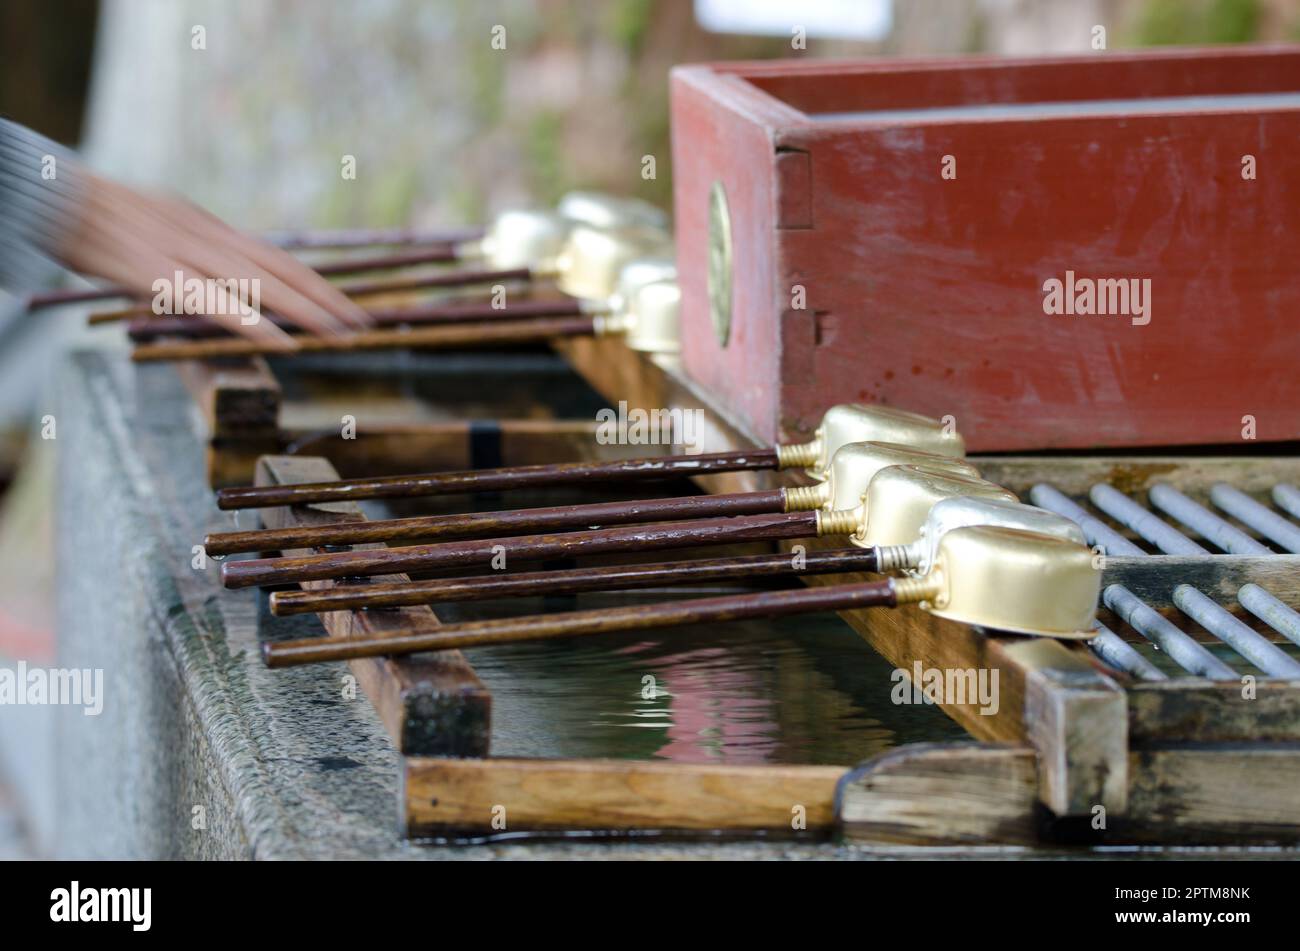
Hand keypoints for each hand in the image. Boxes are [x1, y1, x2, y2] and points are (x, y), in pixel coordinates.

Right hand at [59, 172, 371, 347]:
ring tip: (340, 334)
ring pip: (261, 284)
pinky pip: (215, 301)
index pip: (282, 259)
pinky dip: (253, 323)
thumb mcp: (168, 232)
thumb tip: (229, 283)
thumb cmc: (107, 222)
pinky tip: (282, 342)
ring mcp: (187, 254)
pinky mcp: (159, 273)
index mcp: (215, 232)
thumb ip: (201, 256)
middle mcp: (212, 240)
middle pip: (284, 270)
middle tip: (366, 324)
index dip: (320, 285)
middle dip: (328, 300)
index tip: (352, 307)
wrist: (57, 196)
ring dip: (305, 311)